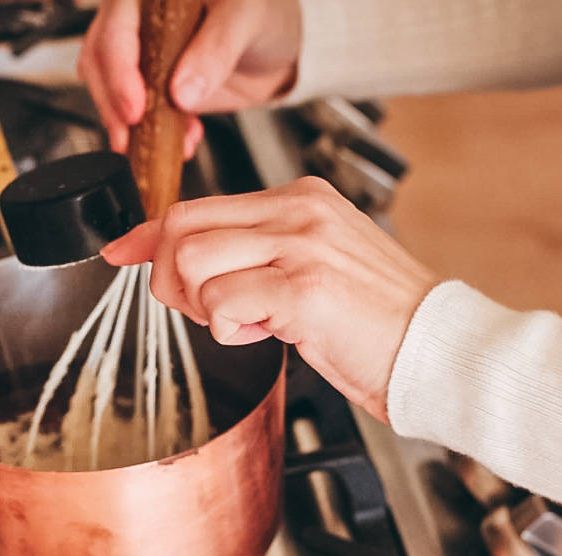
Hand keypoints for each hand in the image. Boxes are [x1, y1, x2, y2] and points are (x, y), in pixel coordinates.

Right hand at [78, 0, 301, 155]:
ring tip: (155, 145)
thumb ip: (216, 50)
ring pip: (108, 89)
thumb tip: (182, 93)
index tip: (135, 107)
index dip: (119, 69)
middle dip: (113, 103)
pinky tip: (181, 142)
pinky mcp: (148, 86)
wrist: (275, 48)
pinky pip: (134, 112)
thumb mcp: (246, 19)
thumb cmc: (262, 15)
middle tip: (133, 131)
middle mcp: (136, 18)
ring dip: (129, 124)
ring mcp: (139, 53)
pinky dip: (151, 134)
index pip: (116, 26)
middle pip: (100, 59)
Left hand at [100, 177, 439, 422]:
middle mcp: (299, 211)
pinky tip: (269, 334)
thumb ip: (253, 254)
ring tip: (250, 322)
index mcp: (299, 199)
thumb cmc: (378, 320)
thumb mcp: (310, 267)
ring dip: (205, 308)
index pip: (196, 205)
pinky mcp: (305, 289)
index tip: (121, 251)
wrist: (440, 350)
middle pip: (180, 229)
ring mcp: (302, 246)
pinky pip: (223, 303)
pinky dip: (231, 330)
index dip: (148, 235)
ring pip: (192, 263)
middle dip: (172, 280)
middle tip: (210, 312)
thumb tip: (180, 259)